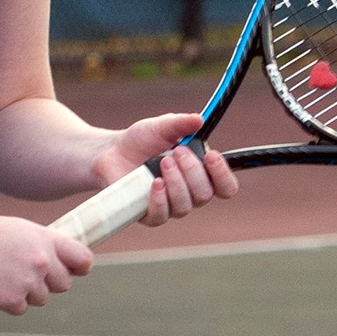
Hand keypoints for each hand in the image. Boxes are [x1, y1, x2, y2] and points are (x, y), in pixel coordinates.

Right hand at [0, 213, 94, 315]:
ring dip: (26, 293)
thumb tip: (58, 262)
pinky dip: (8, 303)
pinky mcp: (12, 301)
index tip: (75, 270)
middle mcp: (41, 261)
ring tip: (0, 275)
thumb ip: (40, 244)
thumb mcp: (15, 230)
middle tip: (24, 274)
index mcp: (44, 238)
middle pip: (63, 284)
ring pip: (41, 299)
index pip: (82, 258)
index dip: (80, 267)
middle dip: (48, 283)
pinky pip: (20, 309)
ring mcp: (28, 282)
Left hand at [93, 112, 236, 226]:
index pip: (225, 186)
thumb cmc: (140, 141)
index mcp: (200, 174)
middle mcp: (189, 194)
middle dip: (192, 171)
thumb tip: (200, 119)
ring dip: (176, 182)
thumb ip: (181, 124)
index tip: (210, 155)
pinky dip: (159, 199)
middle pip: (205, 194)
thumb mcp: (161, 127)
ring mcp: (170, 206)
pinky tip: (153, 183)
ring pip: (185, 205)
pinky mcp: (149, 215)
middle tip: (176, 152)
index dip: (223, 175)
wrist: (110, 152)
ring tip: (162, 161)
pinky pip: (162, 215)